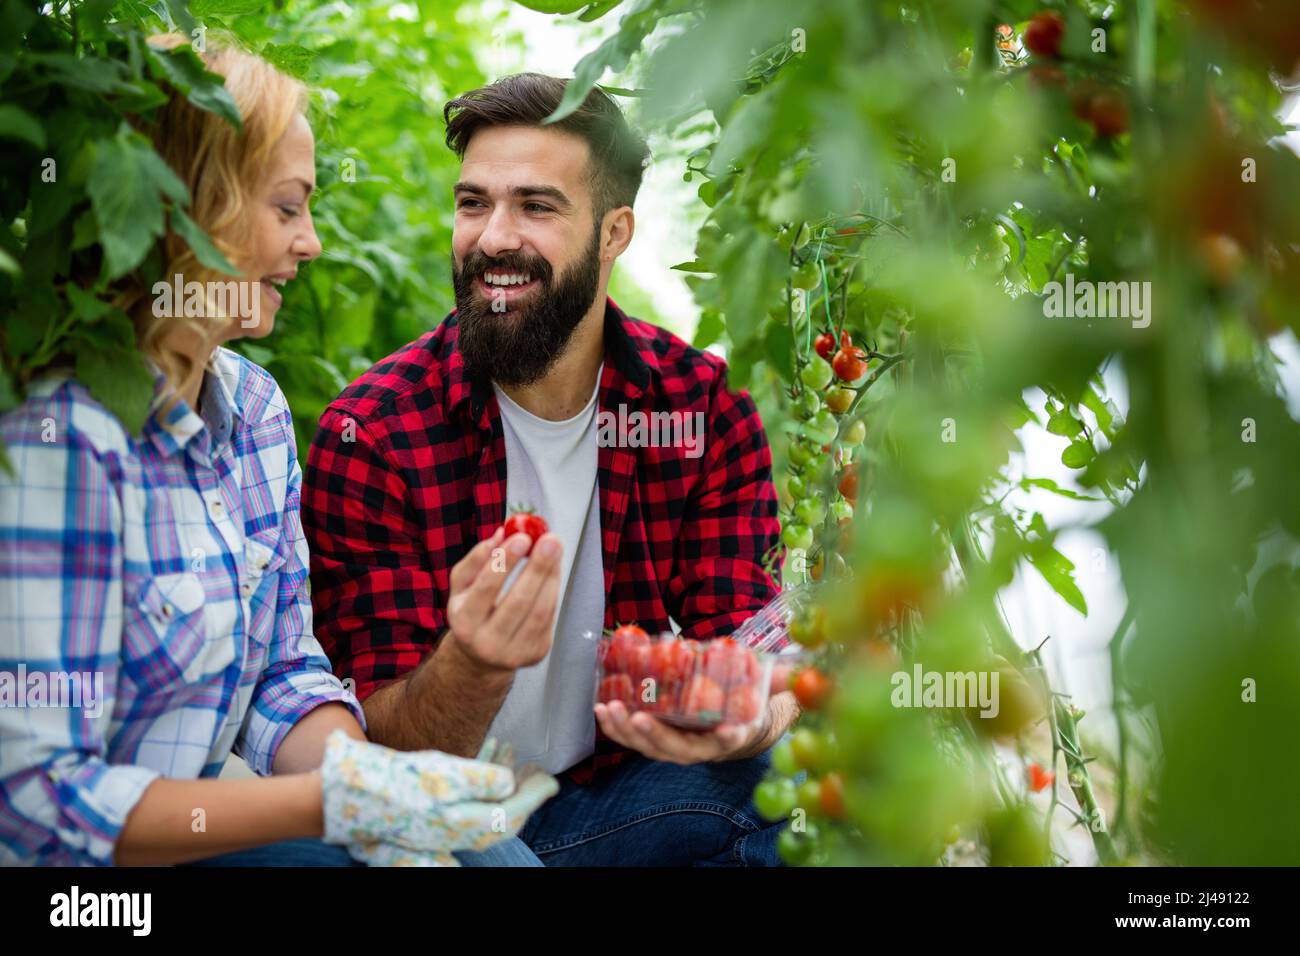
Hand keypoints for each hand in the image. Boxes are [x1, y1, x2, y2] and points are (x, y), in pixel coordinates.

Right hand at [319, 730, 557, 863]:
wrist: (337, 793)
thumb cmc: (392, 780)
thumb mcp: (442, 775)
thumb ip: (480, 781)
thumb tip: (508, 784)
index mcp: (460, 824)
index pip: (509, 816)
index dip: (534, 797)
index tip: (552, 779)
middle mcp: (452, 831)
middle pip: (499, 817)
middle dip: (523, 792)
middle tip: (539, 770)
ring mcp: (437, 825)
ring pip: (482, 808)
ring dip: (501, 781)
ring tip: (511, 751)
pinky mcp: (423, 813)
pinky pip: (463, 802)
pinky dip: (478, 780)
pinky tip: (482, 754)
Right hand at [444, 525, 564, 672]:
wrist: (481, 655)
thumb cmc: (472, 611)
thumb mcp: (462, 586)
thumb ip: (476, 559)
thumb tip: (501, 533)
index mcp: (463, 622)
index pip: (485, 588)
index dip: (505, 561)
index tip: (522, 537)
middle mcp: (487, 643)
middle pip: (518, 602)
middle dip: (537, 567)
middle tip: (549, 539)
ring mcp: (514, 652)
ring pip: (540, 610)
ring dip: (550, 576)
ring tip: (554, 549)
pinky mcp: (536, 653)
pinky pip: (549, 617)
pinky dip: (553, 590)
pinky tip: (552, 570)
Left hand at [594, 663, 797, 765]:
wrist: (740, 724)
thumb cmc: (751, 701)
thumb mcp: (771, 688)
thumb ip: (785, 675)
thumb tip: (807, 662)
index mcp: (735, 734)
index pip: (733, 739)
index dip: (729, 737)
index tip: (729, 732)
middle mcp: (705, 747)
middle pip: (679, 749)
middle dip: (656, 736)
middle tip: (637, 716)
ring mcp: (679, 746)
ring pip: (651, 747)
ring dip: (627, 732)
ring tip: (609, 711)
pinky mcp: (661, 738)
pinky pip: (636, 739)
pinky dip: (617, 728)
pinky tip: (601, 711)